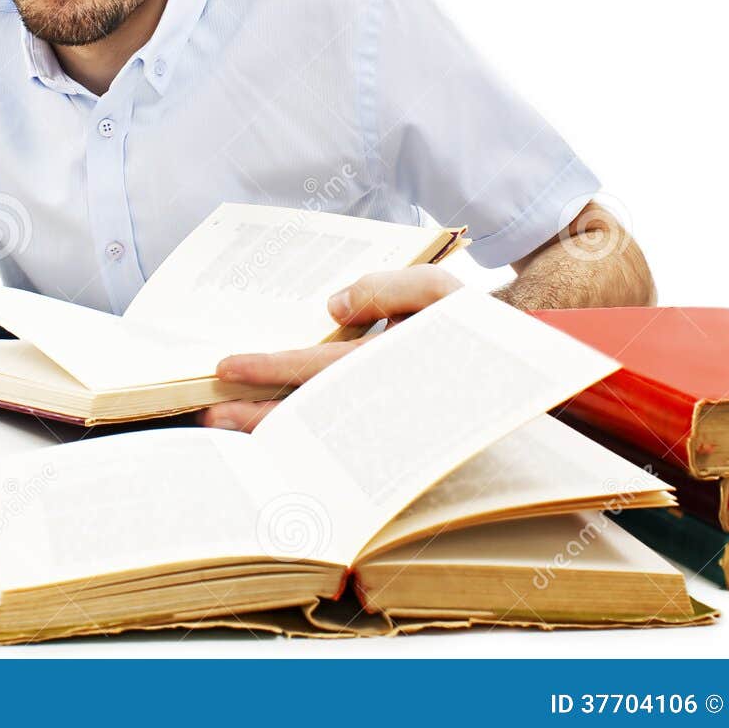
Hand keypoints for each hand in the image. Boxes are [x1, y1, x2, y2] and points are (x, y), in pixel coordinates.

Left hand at [199, 264, 462, 431]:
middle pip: (308, 411)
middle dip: (256, 416)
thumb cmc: (475, 325)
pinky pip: (335, 440)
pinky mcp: (389, 434)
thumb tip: (332, 305)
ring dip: (272, 431)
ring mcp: (386, 421)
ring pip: (318, 430)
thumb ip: (388, 288)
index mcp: (392, 361)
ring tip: (228, 431)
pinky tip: (273, 436)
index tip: (227, 367)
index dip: (270, 366)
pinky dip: (301, 439)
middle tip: (209, 418)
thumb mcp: (438, 289)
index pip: (318, 365)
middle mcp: (384, 398)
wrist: (519, 368)